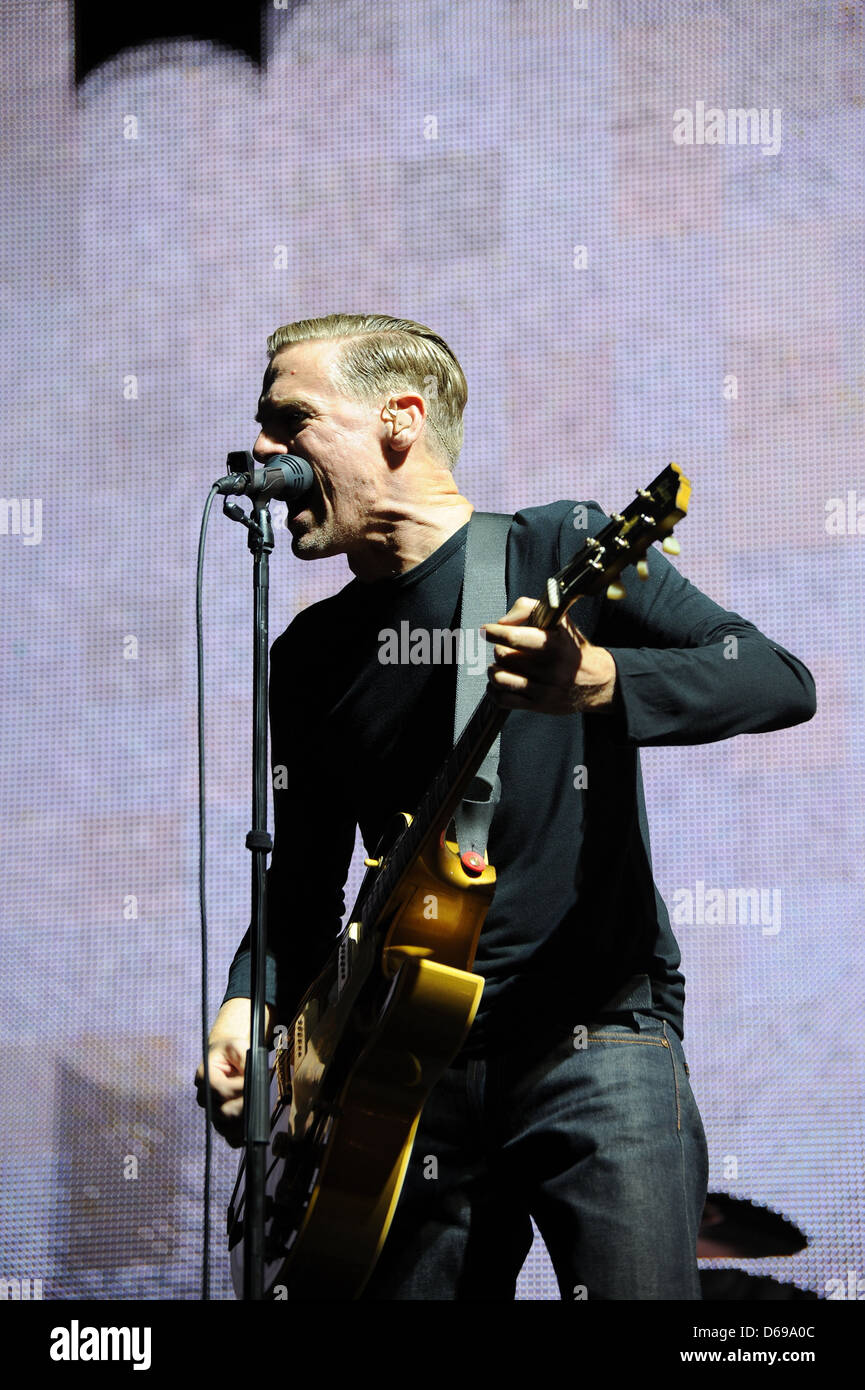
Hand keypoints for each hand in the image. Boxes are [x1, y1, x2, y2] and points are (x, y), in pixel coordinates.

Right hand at [194, 998, 271, 1146]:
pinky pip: (231, 1138)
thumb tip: (254, 1076)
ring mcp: (213, 1113)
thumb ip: (245, 1059)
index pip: (221, 1090)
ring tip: (259, 1112)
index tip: (256, 1081)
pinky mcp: (223, 1124)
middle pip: (223, 1113)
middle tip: (260, 1098)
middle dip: (245, 1107)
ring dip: (245, 1123)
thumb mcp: (238, 1047)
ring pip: (226, 1129)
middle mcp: (205, 1099)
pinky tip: (255, 1125)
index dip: (239, 1088)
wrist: (228, 1059)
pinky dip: (244, 1135)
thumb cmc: (233, 1052)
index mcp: (204, 1078)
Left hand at [483, 597, 616, 713]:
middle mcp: (550, 669)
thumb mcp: (560, 620)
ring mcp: (544, 690)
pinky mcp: (538, 706)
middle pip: (504, 656)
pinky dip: (494, 690)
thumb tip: (502, 622)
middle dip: (500, 649)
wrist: (597, 681)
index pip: (515, 637)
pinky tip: (500, 683)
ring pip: (500, 678)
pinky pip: (503, 700)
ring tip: (500, 666)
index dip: (495, 632)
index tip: (486, 629)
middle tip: (505, 648)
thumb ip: (529, 609)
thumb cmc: (572, 647)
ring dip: (494, 670)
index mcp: (555, 645)